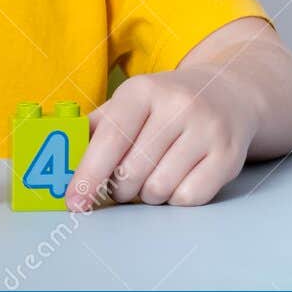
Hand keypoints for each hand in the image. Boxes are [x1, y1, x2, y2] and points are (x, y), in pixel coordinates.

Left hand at [67, 67, 259, 208]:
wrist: (228, 94)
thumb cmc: (164, 105)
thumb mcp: (128, 103)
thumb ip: (94, 129)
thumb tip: (62, 161)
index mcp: (142, 90)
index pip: (109, 139)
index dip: (88, 174)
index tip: (74, 201)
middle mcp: (178, 106)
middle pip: (132, 170)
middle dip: (118, 187)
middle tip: (120, 184)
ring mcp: (207, 130)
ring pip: (159, 188)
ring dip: (146, 194)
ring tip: (150, 177)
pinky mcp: (229, 156)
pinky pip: (190, 197)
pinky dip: (175, 199)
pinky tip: (176, 180)